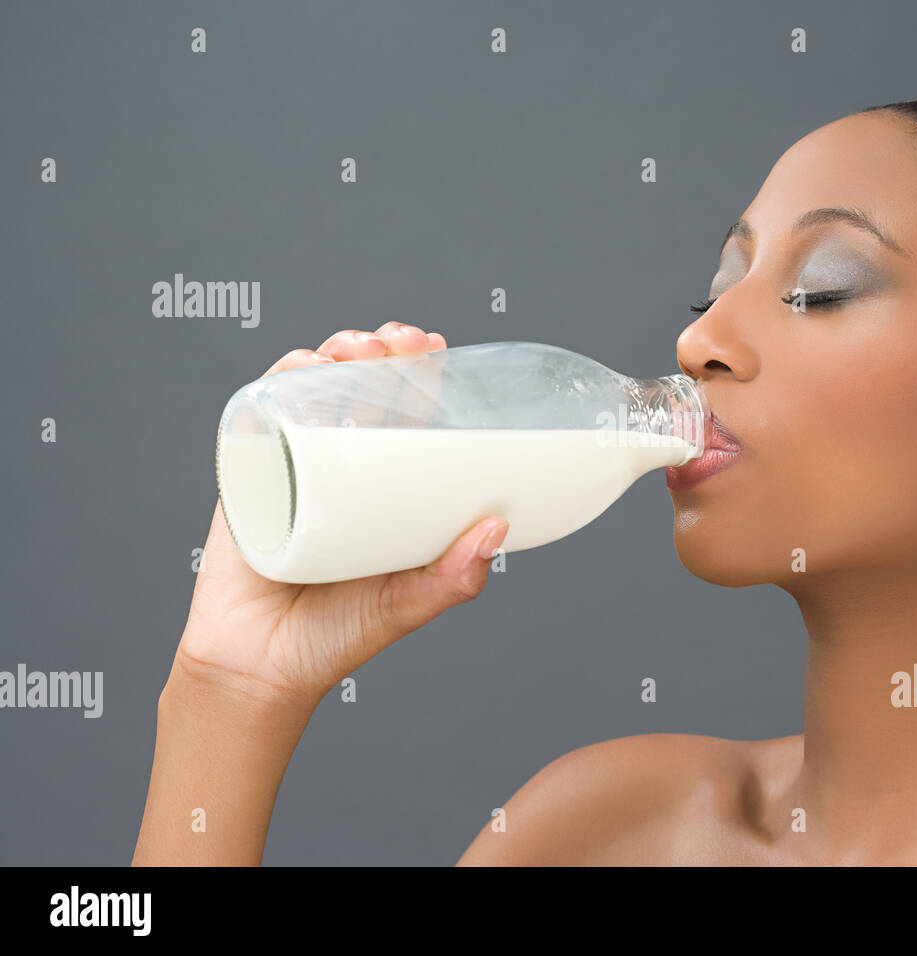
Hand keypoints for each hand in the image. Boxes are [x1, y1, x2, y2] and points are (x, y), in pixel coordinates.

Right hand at [175, 323, 507, 706]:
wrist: (256, 670)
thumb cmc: (335, 638)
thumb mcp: (407, 605)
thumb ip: (454, 579)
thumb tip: (498, 527)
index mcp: (384, 490)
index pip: (407, 416)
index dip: (422, 375)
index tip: (439, 348)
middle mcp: (340, 470)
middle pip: (362, 390)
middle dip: (383, 350)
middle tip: (403, 342)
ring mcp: (292, 466)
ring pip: (314, 390)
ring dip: (337, 352)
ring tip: (361, 350)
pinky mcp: (248, 473)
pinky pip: (261, 414)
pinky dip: (281, 379)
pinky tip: (305, 366)